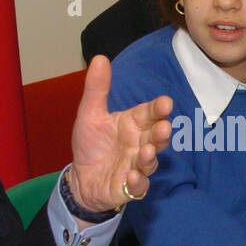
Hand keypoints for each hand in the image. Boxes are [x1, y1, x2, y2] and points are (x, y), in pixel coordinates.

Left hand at [69, 55, 172, 212]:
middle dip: (161, 133)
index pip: (149, 113)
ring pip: (150, 161)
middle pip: (156, 137)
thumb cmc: (91, 144)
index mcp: (133, 124)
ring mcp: (137, 166)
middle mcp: (140, 144)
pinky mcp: (130, 187)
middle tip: (163, 128)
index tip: (165, 103)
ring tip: (146, 153)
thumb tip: (100, 58)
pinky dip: (137, 183)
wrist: (80, 178)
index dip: (158, 109)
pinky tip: (131, 177)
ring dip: (150, 157)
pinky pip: (139, 186)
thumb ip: (97, 89)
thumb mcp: (90, 114)